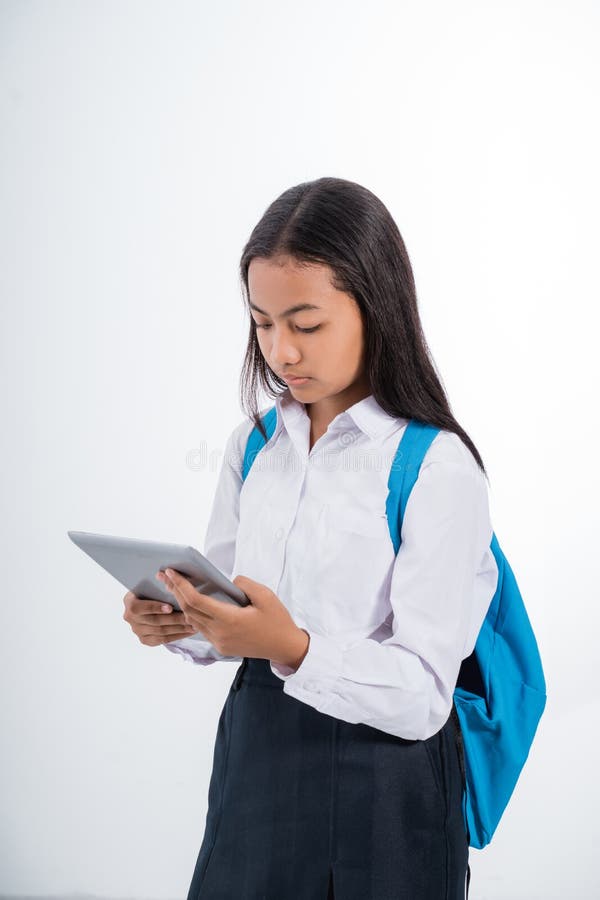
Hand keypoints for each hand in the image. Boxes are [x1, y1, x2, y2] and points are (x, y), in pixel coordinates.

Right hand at [122, 590, 196, 645]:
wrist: (146, 602)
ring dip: (179, 629)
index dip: (155, 608)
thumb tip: (169, 575)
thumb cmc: (151, 590)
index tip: (170, 607)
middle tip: (189, 617)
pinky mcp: (145, 639)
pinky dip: (177, 636)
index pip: (141, 607)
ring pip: (160, 632)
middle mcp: (130, 618)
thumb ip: (158, 585)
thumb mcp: (151, 585)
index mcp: (129, 602)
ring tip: (193, 625)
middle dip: (174, 619)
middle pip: (154, 621)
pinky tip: (188, 632)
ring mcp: (137, 630)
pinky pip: (163, 640)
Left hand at [156, 568, 309, 667]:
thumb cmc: (277, 620)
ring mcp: (219, 642)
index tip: (171, 572)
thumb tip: (227, 582)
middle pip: (188, 610)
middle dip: (175, 591)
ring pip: (192, 621)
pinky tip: (190, 603)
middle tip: (164, 575)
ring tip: (174, 587)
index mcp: (229, 620)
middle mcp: (219, 633)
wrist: (285, 647)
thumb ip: (244, 584)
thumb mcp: (265, 595)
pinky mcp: (221, 646)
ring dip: (182, 603)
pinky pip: (201, 628)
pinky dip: (193, 614)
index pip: (196, 601)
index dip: (180, 585)